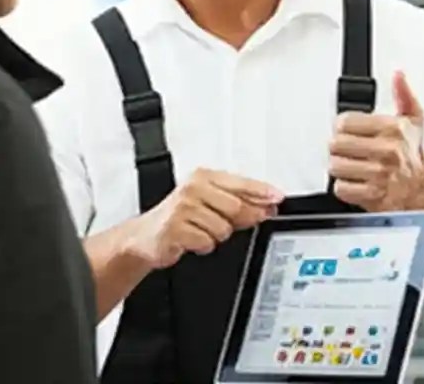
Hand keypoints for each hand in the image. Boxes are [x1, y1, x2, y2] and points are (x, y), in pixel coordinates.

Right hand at [126, 168, 282, 268]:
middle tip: (230, 223)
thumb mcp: (209, 203)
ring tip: (201, 230)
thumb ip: (239, 202)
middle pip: (236, 207)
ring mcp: (183, 208)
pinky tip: (193, 240)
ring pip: (223, 228)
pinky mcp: (176, 228)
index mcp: (203, 177)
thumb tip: (267, 206)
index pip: (240, 183)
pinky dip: (203, 245)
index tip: (277, 198)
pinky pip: (207, 242)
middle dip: (240, 219)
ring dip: (216, 235)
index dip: (262, 191)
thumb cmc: (180, 217)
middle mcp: (193, 189)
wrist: (145, 236)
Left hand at [329, 71, 423, 211]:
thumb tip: (399, 76)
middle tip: (349, 151)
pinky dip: (345, 187)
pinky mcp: (373, 196)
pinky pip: (341, 188)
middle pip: (336, 144)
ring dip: (341, 168)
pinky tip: (356, 182)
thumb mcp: (414, 122)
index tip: (348, 132)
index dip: (343, 127)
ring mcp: (380, 174)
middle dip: (339, 148)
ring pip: (336, 166)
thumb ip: (404, 95)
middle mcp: (387, 151)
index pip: (345, 122)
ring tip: (353, 167)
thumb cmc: (415, 158)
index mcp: (393, 129)